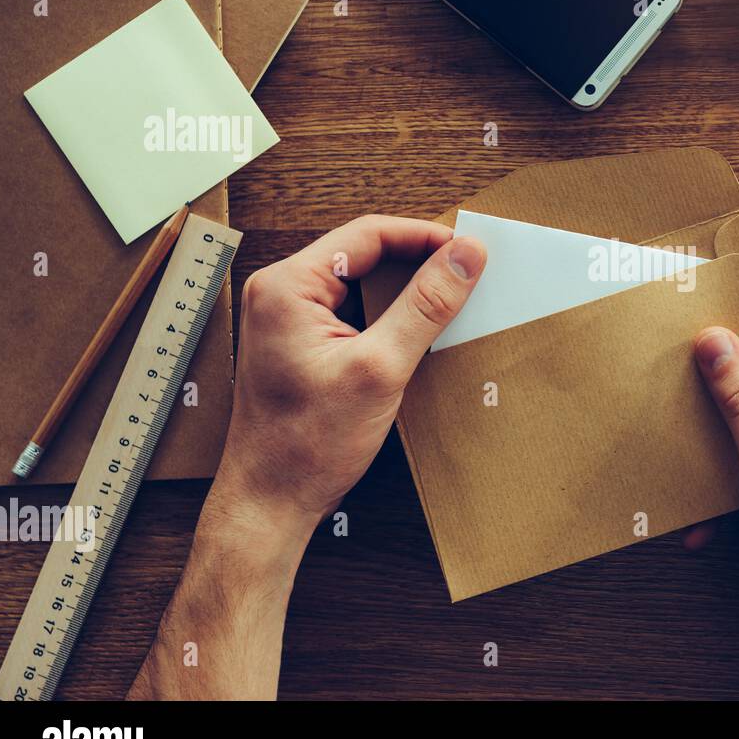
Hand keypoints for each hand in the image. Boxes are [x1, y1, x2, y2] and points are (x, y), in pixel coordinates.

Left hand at [130, 215, 485, 698]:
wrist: (269, 503)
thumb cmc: (307, 445)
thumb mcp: (380, 368)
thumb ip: (426, 305)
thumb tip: (465, 255)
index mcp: (286, 286)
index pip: (368, 234)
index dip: (424, 237)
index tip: (469, 250)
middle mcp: (279, 293)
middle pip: (363, 253)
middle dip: (418, 260)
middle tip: (467, 272)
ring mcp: (285, 319)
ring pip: (360, 283)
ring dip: (405, 289)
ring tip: (450, 299)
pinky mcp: (298, 344)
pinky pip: (351, 311)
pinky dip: (388, 315)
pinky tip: (419, 331)